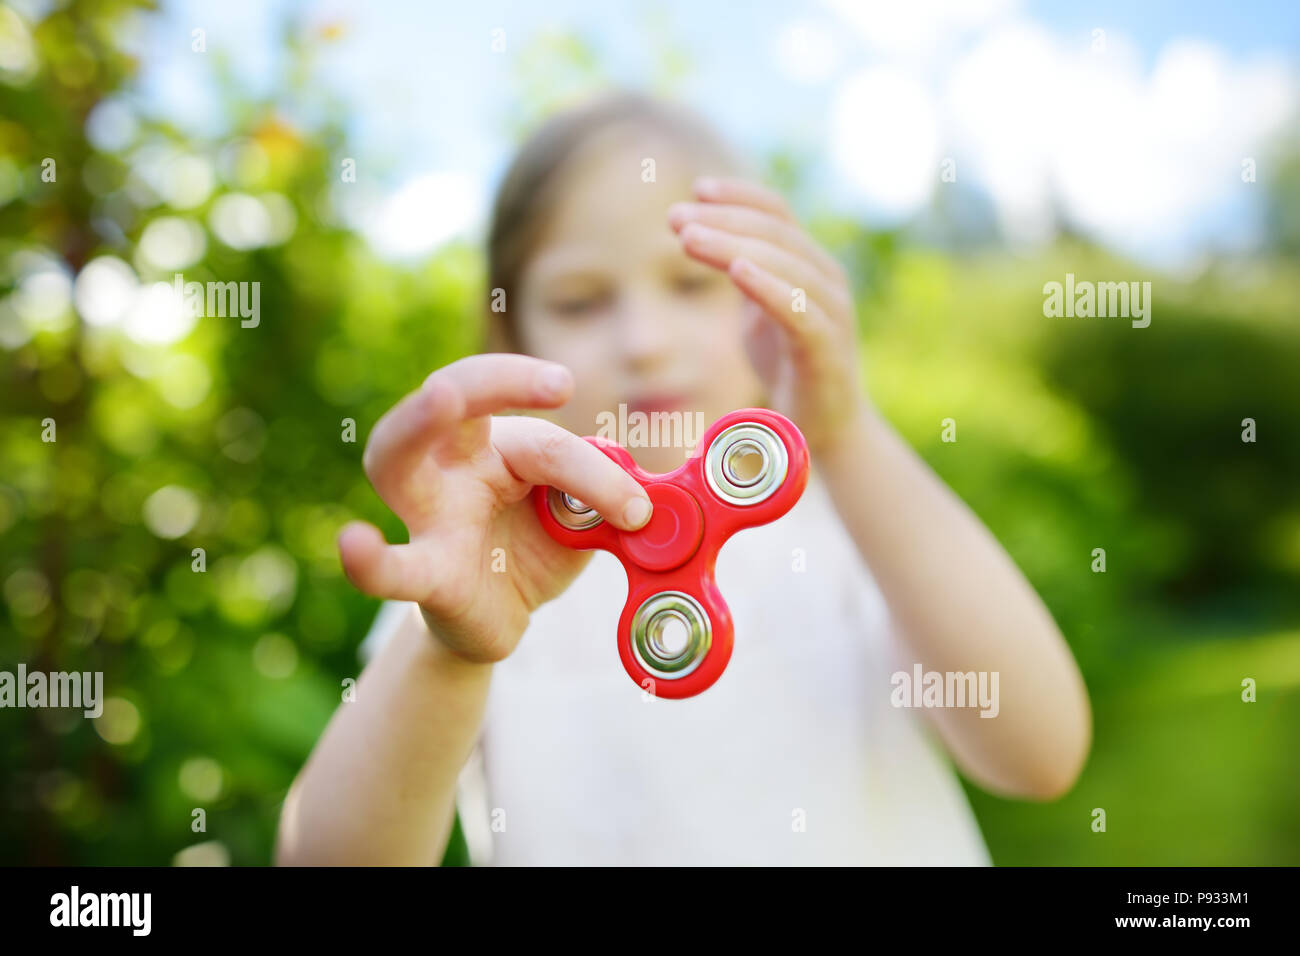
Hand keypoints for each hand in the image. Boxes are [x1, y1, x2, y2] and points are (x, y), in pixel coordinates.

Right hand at [338, 354, 652, 662]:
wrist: (498, 620)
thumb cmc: (533, 549)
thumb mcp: (586, 524)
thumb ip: (612, 506)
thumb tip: (650, 504)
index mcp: (498, 445)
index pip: (540, 438)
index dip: (591, 466)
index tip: (636, 504)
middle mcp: (452, 465)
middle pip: (451, 398)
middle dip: (492, 377)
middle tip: (557, 384)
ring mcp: (428, 515)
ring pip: (396, 455)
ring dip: (416, 419)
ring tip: (440, 398)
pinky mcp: (424, 573)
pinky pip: (393, 566)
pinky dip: (371, 560)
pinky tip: (355, 545)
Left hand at [668, 176, 866, 456]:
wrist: (828, 427)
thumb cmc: (790, 364)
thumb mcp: (759, 309)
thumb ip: (742, 272)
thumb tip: (700, 234)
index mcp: (810, 264)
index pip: (777, 213)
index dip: (739, 196)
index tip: (696, 189)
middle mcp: (827, 278)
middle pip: (775, 232)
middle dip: (722, 220)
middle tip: (675, 218)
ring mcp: (832, 311)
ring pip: (784, 264)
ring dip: (733, 246)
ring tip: (688, 239)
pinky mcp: (827, 347)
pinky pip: (798, 309)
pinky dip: (769, 286)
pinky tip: (737, 271)